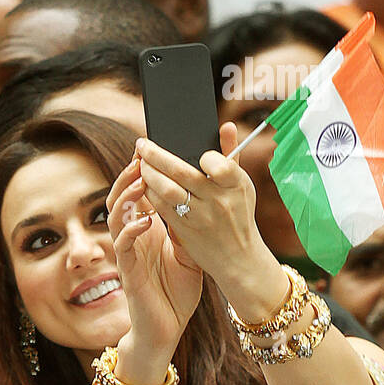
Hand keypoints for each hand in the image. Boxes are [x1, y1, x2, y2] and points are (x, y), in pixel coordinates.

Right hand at [104, 154, 201, 359]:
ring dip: (126, 197)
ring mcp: (128, 254)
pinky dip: (131, 231)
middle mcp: (134, 238)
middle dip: (130, 175)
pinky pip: (122, 246)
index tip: (156, 149)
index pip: (140, 193)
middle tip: (142, 154)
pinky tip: (144, 221)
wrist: (167, 329)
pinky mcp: (127, 272)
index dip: (143, 171)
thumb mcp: (190, 251)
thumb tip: (202, 195)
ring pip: (116, 217)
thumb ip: (189, 225)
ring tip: (139, 180)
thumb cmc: (177, 293)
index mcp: (148, 231)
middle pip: (122, 197)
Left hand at [134, 124, 280, 307]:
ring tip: (140, 163)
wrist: (237, 259)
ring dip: (149, 174)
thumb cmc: (239, 215)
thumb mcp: (242, 186)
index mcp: (235, 186)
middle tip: (142, 144)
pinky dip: (150, 193)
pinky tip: (143, 183)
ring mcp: (200, 217)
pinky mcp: (185, 231)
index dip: (205, 156)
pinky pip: (161, 208)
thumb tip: (226, 125)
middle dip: (158, 155)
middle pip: (183, 173)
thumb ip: (231, 155)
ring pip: (168, 190)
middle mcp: (218, 202)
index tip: (191, 150)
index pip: (220, 165)